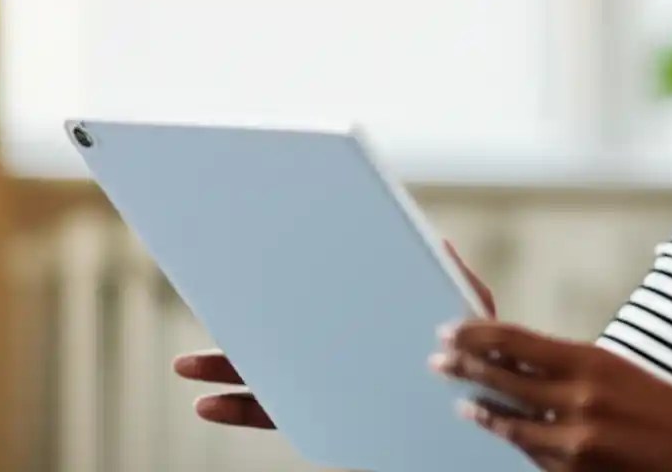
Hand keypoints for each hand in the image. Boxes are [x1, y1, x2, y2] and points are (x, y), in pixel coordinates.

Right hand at [173, 239, 494, 428]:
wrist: (485, 428)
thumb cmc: (480, 370)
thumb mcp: (476, 324)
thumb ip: (459, 285)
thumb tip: (440, 243)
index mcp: (367, 324)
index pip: (319, 299)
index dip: (286, 283)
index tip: (250, 258)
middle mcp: (344, 356)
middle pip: (282, 335)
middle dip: (239, 322)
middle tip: (203, 299)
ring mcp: (335, 390)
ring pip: (269, 377)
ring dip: (226, 371)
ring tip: (186, 366)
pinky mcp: (333, 425)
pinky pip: (279, 419)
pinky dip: (243, 413)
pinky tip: (210, 406)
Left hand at [432, 319, 671, 471]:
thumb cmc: (662, 407)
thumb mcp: (614, 371)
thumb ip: (565, 367)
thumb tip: (514, 357)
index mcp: (590, 362)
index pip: (516, 342)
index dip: (476, 334)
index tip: (450, 328)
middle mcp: (578, 400)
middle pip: (503, 380)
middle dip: (465, 368)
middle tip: (437, 358)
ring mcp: (574, 443)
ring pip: (510, 423)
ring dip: (481, 408)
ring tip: (459, 399)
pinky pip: (532, 455)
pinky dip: (513, 438)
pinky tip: (497, 429)